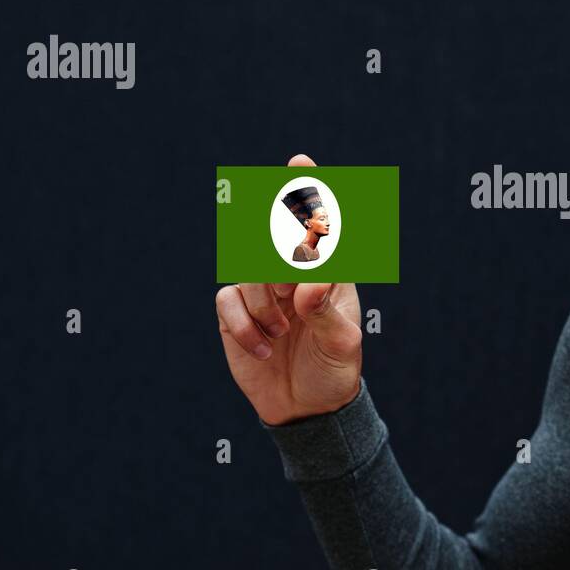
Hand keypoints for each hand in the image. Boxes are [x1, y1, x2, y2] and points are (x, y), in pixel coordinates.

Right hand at [216, 153, 362, 423]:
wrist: (305, 409)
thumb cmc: (333, 371)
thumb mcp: (341, 344)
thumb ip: (325, 311)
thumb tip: (307, 284)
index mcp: (329, 272)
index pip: (319, 225)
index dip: (308, 189)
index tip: (299, 160)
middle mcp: (294, 273)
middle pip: (273, 243)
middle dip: (280, 268)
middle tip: (293, 299)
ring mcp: (263, 291)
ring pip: (248, 271)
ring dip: (263, 307)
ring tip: (282, 336)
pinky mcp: (236, 312)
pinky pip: (227, 299)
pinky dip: (245, 326)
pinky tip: (264, 350)